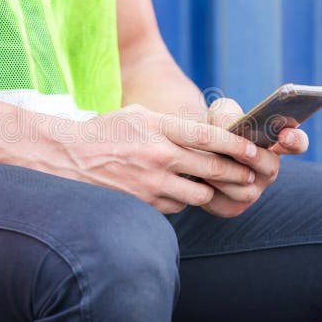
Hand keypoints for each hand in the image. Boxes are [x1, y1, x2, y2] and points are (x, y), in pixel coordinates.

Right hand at [57, 104, 262, 214]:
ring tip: (212, 184)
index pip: (208, 136)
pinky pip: (177, 206)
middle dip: (236, 173)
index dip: (236, 145)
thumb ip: (172, 125)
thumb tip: (206, 134)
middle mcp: (158, 155)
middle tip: (249, 175)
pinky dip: (183, 200)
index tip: (253, 150)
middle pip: (211, 168)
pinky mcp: (144, 203)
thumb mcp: (139, 115)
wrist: (67, 157)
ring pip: (199, 193)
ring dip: (209, 189)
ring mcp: (151, 183)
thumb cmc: (107, 132)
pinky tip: (177, 191)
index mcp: (158, 127)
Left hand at [200, 98, 308, 217]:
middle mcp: (268, 169)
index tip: (286, 134)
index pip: (297, 143)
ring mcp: (253, 191)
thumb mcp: (220, 114)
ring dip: (226, 174)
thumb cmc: (214, 128)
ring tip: (207, 161)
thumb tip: (230, 127)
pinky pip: (224, 203)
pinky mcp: (232, 207)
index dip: (296, 140)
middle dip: (254, 157)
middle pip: (271, 167)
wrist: (191, 152)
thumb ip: (228, 113)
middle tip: (242, 149)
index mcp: (273, 143)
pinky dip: (209, 190)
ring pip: (246, 190)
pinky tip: (197, 178)